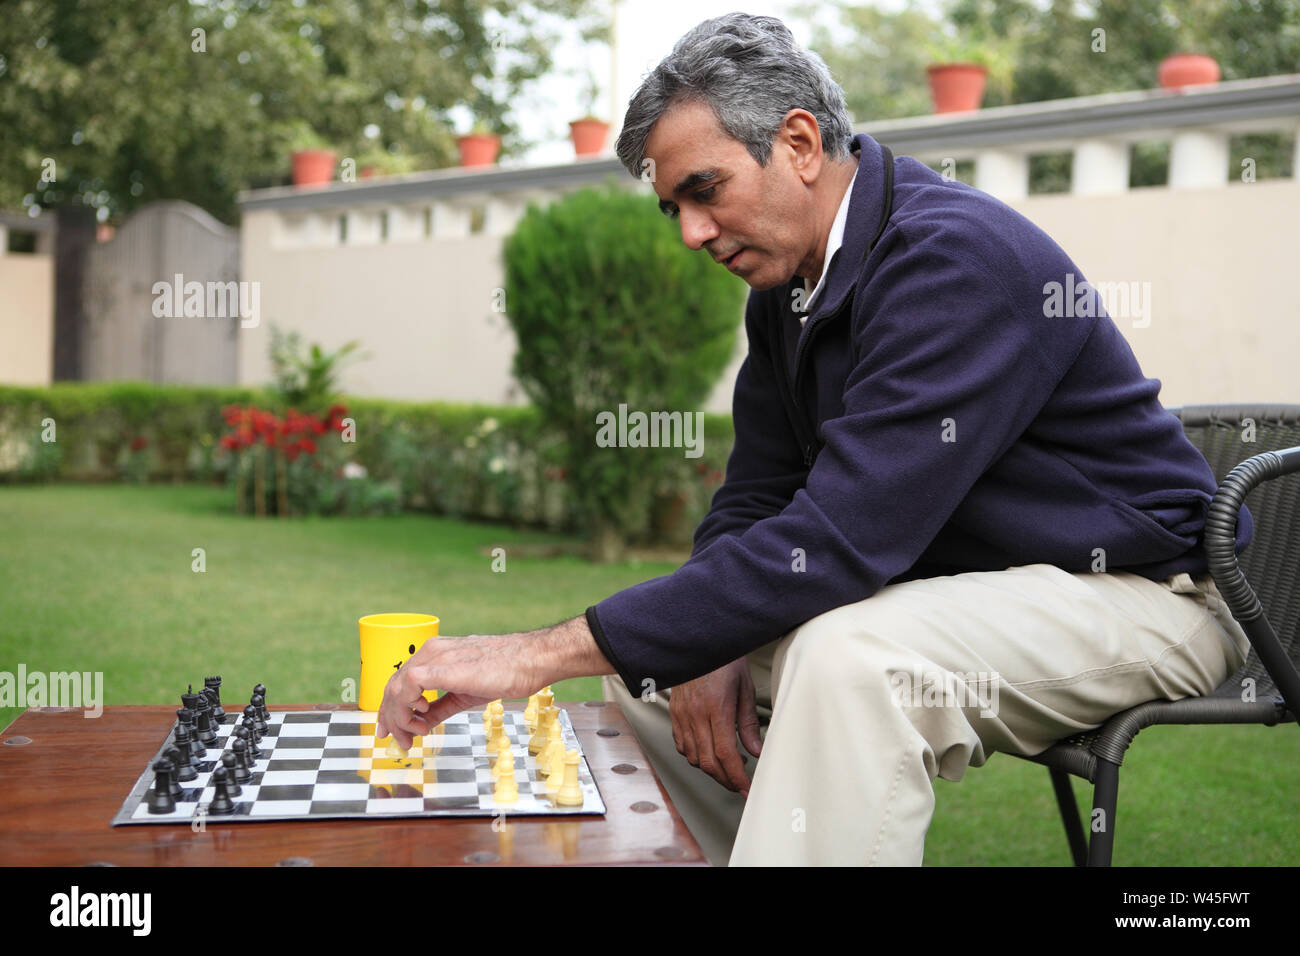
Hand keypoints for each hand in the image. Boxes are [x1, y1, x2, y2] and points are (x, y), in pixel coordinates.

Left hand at [374, 634, 539, 750]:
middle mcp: (432, 651)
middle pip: (393, 685)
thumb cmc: (506, 671)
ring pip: (396, 687)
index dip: (392, 707)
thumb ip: (440, 708)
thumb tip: (421, 724)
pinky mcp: (442, 667)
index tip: (393, 729)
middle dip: (390, 717)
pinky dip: (407, 707)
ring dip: (398, 717)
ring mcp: (435, 657)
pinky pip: (409, 686)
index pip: (402, 681)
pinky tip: (421, 719)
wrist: (530, 660)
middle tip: (396, 739)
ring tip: (412, 735)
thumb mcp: (464, 694)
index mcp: (436, 654)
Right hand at [669, 657, 761, 795]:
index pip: (726, 753)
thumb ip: (749, 723)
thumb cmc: (726, 661)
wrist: (700, 641)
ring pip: (693, 756)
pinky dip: (695, 755)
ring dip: (711, 768)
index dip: (737, 776)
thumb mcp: (745, 688)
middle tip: (740, 784)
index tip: (747, 788)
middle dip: (725, 779)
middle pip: (708, 761)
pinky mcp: (674, 712)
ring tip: (728, 766)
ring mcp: (682, 714)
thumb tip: (756, 752)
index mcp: (716, 707)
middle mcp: (695, 714)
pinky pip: (681, 744)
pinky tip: (708, 751)